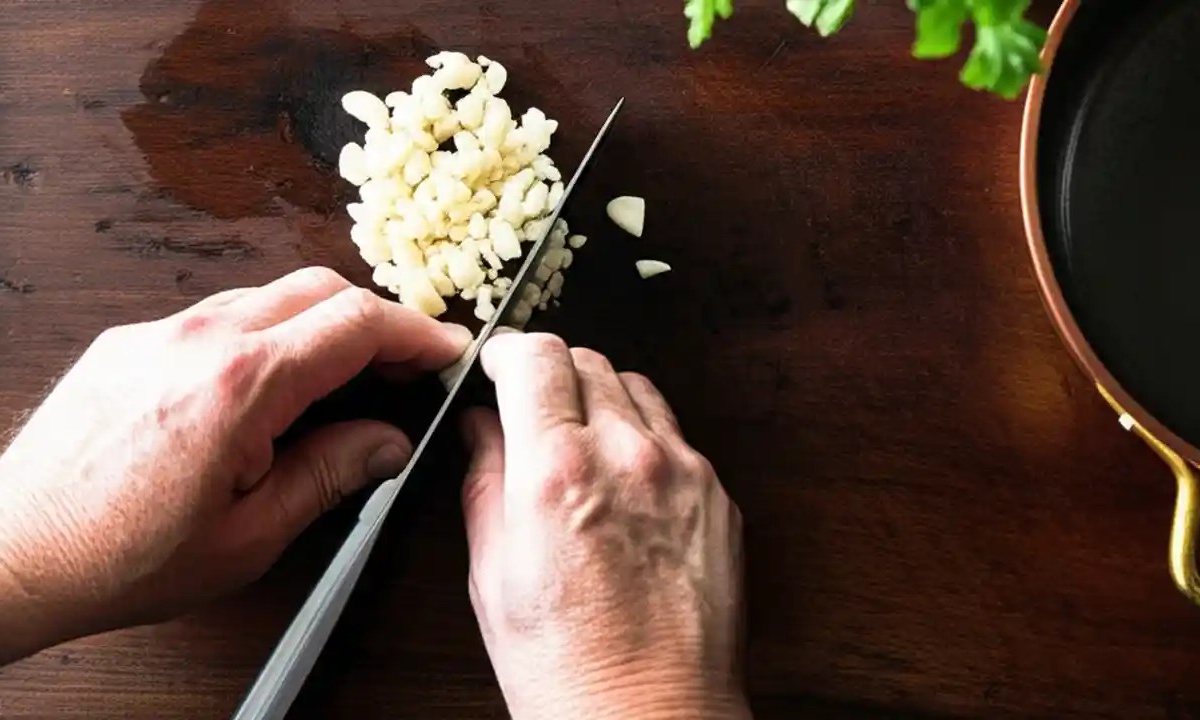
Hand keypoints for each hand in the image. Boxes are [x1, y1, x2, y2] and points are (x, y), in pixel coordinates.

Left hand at [0, 267, 469, 674]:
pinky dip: (263, 334)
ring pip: (268, 296)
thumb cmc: (123, 557)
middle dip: (374, 318)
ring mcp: (159, 332)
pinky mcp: (129, 341)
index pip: (356, 323)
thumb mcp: (251, 534)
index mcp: (242, 385)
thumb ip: (332, 474)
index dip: (415, 331)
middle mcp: (200, 338)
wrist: (17, 554)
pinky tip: (268, 387)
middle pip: (319, 287)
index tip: (446, 348)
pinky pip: (217, 315)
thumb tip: (388, 443)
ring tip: (341, 379)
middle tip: (403, 364)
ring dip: (317, 324)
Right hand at [461, 333, 747, 719]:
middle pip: (588, 359)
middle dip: (552, 372)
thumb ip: (485, 480)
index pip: (538, 357)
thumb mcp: (491, 574)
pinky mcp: (718, 494)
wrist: (651, 717)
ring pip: (636, 386)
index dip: (510, 350)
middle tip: (532, 407)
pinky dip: (643, 436)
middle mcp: (627, 455)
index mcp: (558, 471)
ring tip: (579, 443)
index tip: (500, 364)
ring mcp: (683, 471)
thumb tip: (481, 426)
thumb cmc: (566, 667)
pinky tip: (624, 481)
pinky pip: (675, 433)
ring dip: (600, 397)